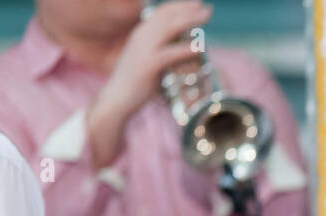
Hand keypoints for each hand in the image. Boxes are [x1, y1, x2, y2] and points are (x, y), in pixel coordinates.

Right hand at [86, 1, 212, 167]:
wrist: (117, 98)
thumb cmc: (136, 81)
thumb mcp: (150, 59)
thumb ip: (164, 50)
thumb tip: (187, 49)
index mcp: (141, 33)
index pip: (162, 12)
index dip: (180, 6)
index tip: (197, 3)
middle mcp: (141, 36)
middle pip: (167, 16)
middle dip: (188, 9)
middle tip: (208, 8)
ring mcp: (144, 49)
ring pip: (169, 28)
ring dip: (190, 20)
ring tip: (206, 17)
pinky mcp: (148, 66)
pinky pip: (170, 54)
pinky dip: (186, 49)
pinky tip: (200, 47)